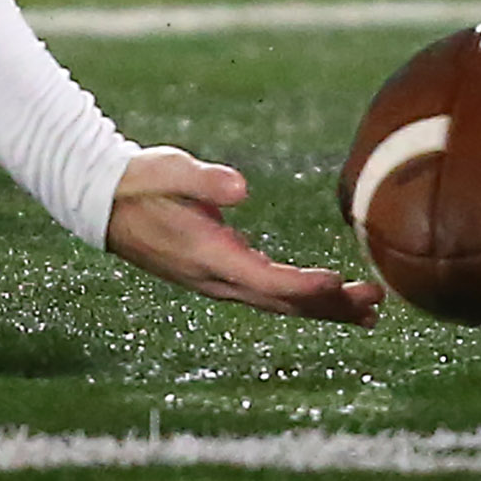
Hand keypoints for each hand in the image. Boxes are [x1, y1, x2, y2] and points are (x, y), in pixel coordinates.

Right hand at [105, 147, 381, 322]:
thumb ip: (204, 179)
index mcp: (208, 256)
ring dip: (323, 308)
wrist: (102, 201)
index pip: (266, 282)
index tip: (341, 282)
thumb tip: (242, 186)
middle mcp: (216, 278)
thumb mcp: (169, 169)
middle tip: (378, 302)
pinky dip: (302, 297)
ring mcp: (217, 279)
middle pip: (283, 303)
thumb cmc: (139, 180)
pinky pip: (268, 294)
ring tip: (369, 311)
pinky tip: (325, 294)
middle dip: (331, 306)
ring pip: (279, 304)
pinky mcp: (219, 271)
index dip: (305, 287)